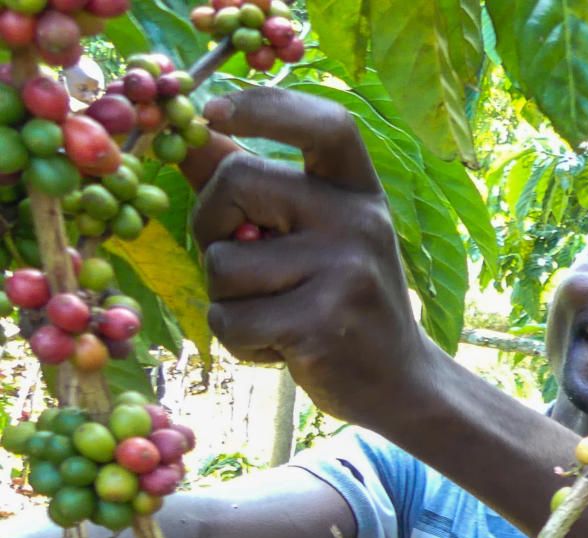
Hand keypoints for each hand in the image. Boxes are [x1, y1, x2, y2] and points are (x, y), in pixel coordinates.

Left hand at [190, 87, 439, 428]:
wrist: (400, 382)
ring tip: (275, 315)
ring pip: (223, 261)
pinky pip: (230, 318)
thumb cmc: (341, 300)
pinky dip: (238, 340)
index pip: (326, 125)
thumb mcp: (314, 235)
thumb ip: (255, 185)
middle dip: (209, 222)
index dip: (267, 105)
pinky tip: (280, 347)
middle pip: (237, 180)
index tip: (215, 109)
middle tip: (236, 260)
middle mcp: (359, 220)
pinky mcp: (320, 322)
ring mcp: (344, 270)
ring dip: (227, 297)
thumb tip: (187, 136)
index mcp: (359, 192)